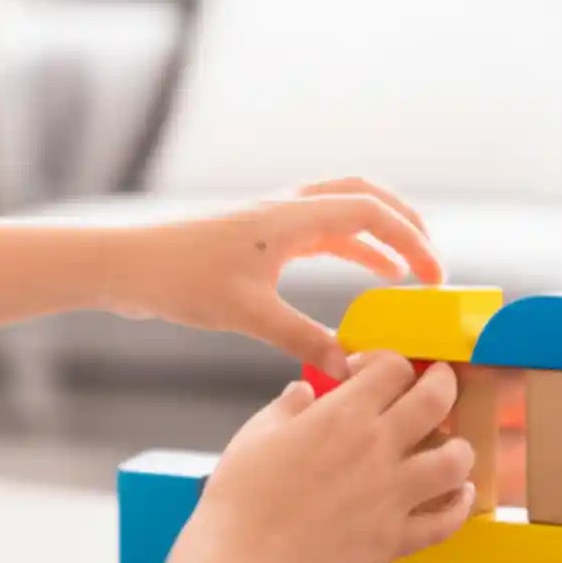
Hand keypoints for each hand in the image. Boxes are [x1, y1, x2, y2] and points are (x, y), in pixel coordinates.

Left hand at [107, 178, 443, 379]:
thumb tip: (351, 367)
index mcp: (290, 215)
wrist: (126, 265)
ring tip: (403, 276)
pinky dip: (345, 250)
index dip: (412, 241)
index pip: (371, 213)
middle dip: (403, 223)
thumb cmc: (180, 279)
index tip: (435, 277)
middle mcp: (285, 207)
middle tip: (430, 261)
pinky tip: (353, 282)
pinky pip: (316, 233)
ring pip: (339, 212)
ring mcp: (270, 219)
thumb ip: (303, 338)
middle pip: (363, 195)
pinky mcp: (256, 237)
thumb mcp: (248, 314)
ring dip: (375, 237)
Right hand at [172, 354, 474, 562]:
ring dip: (458, 448)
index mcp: (343, 414)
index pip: (393, 367)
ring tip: (450, 446)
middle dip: (443, 384)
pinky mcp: (395, 537)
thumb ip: (290, 405)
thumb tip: (304, 391)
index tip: (373, 372)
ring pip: (455, 460)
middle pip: (437, 400)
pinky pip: (446, 520)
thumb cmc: (243, 493)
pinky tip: (459, 495)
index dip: (387, 361)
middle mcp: (377, 447)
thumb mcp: (259, 430)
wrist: (245, 555)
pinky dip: (459, 506)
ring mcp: (392, 493)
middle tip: (439, 384)